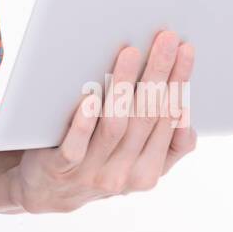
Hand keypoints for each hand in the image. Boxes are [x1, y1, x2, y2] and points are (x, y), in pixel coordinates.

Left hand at [6, 29, 197, 213]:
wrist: (46, 192)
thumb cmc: (96, 164)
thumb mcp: (135, 164)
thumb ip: (163, 147)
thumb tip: (186, 117)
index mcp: (148, 171)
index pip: (171, 120)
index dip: (180, 84)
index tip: (186, 51)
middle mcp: (124, 174)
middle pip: (147, 117)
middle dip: (160, 73)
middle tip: (166, 39)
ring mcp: (92, 172)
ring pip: (115, 125)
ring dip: (125, 86)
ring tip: (131, 53)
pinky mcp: (61, 168)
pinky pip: (75, 146)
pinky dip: (85, 122)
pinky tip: (90, 98)